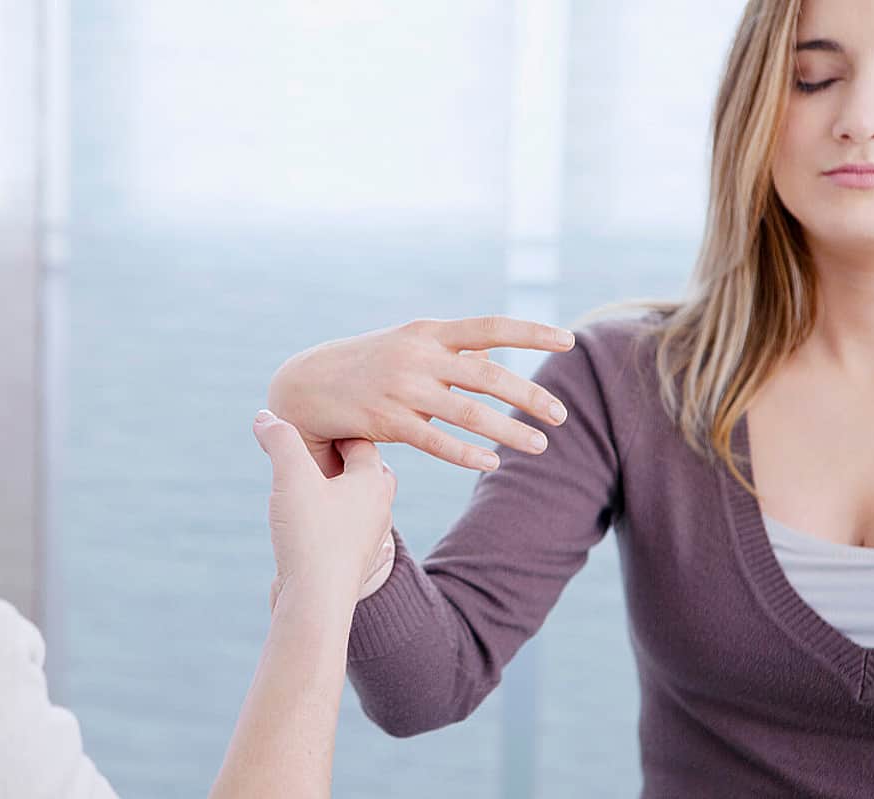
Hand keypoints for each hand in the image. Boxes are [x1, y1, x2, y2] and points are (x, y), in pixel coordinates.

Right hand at [252, 410, 396, 609]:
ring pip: (361, 507)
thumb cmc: (310, 535)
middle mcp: (378, 511)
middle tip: (317, 457)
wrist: (316, 603)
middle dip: (345, 463)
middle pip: (369, 474)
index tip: (314, 429)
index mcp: (372, 483)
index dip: (337, 432)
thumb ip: (279, 440)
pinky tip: (326, 532)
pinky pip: (352, 538)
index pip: (362, 443)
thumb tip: (265, 417)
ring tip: (314, 492)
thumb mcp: (291, 476)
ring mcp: (368, 541)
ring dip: (341, 496)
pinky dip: (339, 528)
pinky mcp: (353, 567)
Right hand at [267, 315, 574, 475]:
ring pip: (469, 412)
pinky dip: (468, 453)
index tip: (568, 340)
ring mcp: (402, 389)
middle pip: (489, 375)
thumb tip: (496, 360)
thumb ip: (451, 353)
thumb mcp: (408, 347)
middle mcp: (417, 356)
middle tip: (560, 414)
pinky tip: (492, 463)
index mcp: (427, 331)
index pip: (490, 327)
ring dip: (509, 430)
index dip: (532, 333)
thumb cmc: (367, 366)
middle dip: (530, 395)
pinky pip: (436, 442)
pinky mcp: (387, 421)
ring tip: (539, 446)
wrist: (305, 385)